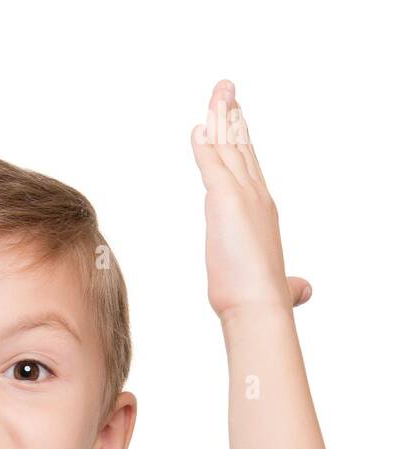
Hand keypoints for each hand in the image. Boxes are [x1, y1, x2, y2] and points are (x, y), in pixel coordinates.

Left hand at [191, 79, 310, 321]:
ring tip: (216, 94)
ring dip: (219, 119)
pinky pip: (211, 163)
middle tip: (225, 91)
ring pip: (228, 147)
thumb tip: (303, 291)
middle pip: (241, 147)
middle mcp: (256, 196)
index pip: (249, 167)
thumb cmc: (263, 298)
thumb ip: (291, 284)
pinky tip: (197, 128)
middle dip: (231, 117)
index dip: (241, 141)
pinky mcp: (224, 199)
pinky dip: (203, 145)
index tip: (236, 120)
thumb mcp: (278, 286)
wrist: (260, 303)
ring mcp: (242, 195)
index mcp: (264, 210)